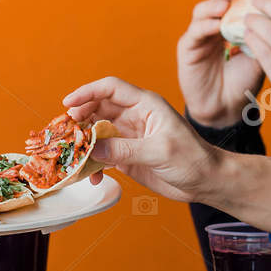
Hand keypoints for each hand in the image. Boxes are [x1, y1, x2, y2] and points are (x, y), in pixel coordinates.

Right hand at [63, 78, 227, 203]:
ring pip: (96, 133)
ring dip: (82, 144)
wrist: (206, 182)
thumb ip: (125, 149)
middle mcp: (134, 117)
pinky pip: (102, 156)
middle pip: (98, 110)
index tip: (67, 103)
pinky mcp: (127, 156)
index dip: (87, 92)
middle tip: (64, 134)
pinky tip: (91, 176)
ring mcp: (129, 137)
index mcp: (146, 105)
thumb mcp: (160, 151)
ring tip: (72, 157)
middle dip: (79, 119)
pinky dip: (92, 164)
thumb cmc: (193, 159)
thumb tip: (92, 149)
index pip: (111, 89)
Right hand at [177, 0, 264, 127]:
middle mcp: (214, 24)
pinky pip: (195, 32)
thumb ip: (269, 33)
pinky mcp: (187, 49)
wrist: (228, 109)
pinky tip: (217, 24)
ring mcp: (199, 35)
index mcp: (232, 22)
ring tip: (227, 2)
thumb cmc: (246, 81)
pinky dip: (206, 25)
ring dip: (215, 4)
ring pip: (203, 10)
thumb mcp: (263, 53)